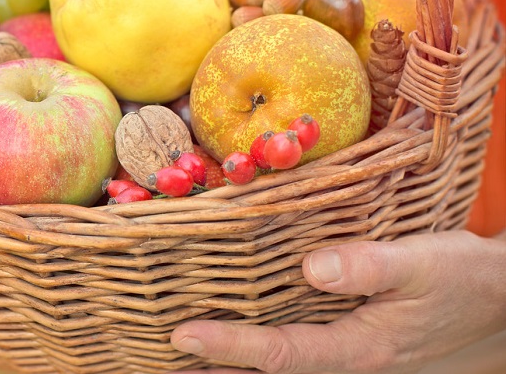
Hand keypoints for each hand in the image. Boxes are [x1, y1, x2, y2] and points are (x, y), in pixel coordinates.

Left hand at [169, 231, 505, 373]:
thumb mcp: (426, 265)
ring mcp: (345, 354)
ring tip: (178, 345)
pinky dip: (257, 342)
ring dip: (231, 358)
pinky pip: (293, 348)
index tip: (182, 336)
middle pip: (268, 368)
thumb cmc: (464, 279)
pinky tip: (234, 327)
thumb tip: (313, 268)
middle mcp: (345, 359)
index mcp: (360, 347)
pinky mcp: (346, 340)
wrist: (499, 302)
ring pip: (279, 362)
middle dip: (216, 363)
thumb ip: (371, 267)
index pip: (280, 353)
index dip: (229, 345)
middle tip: (157, 348)